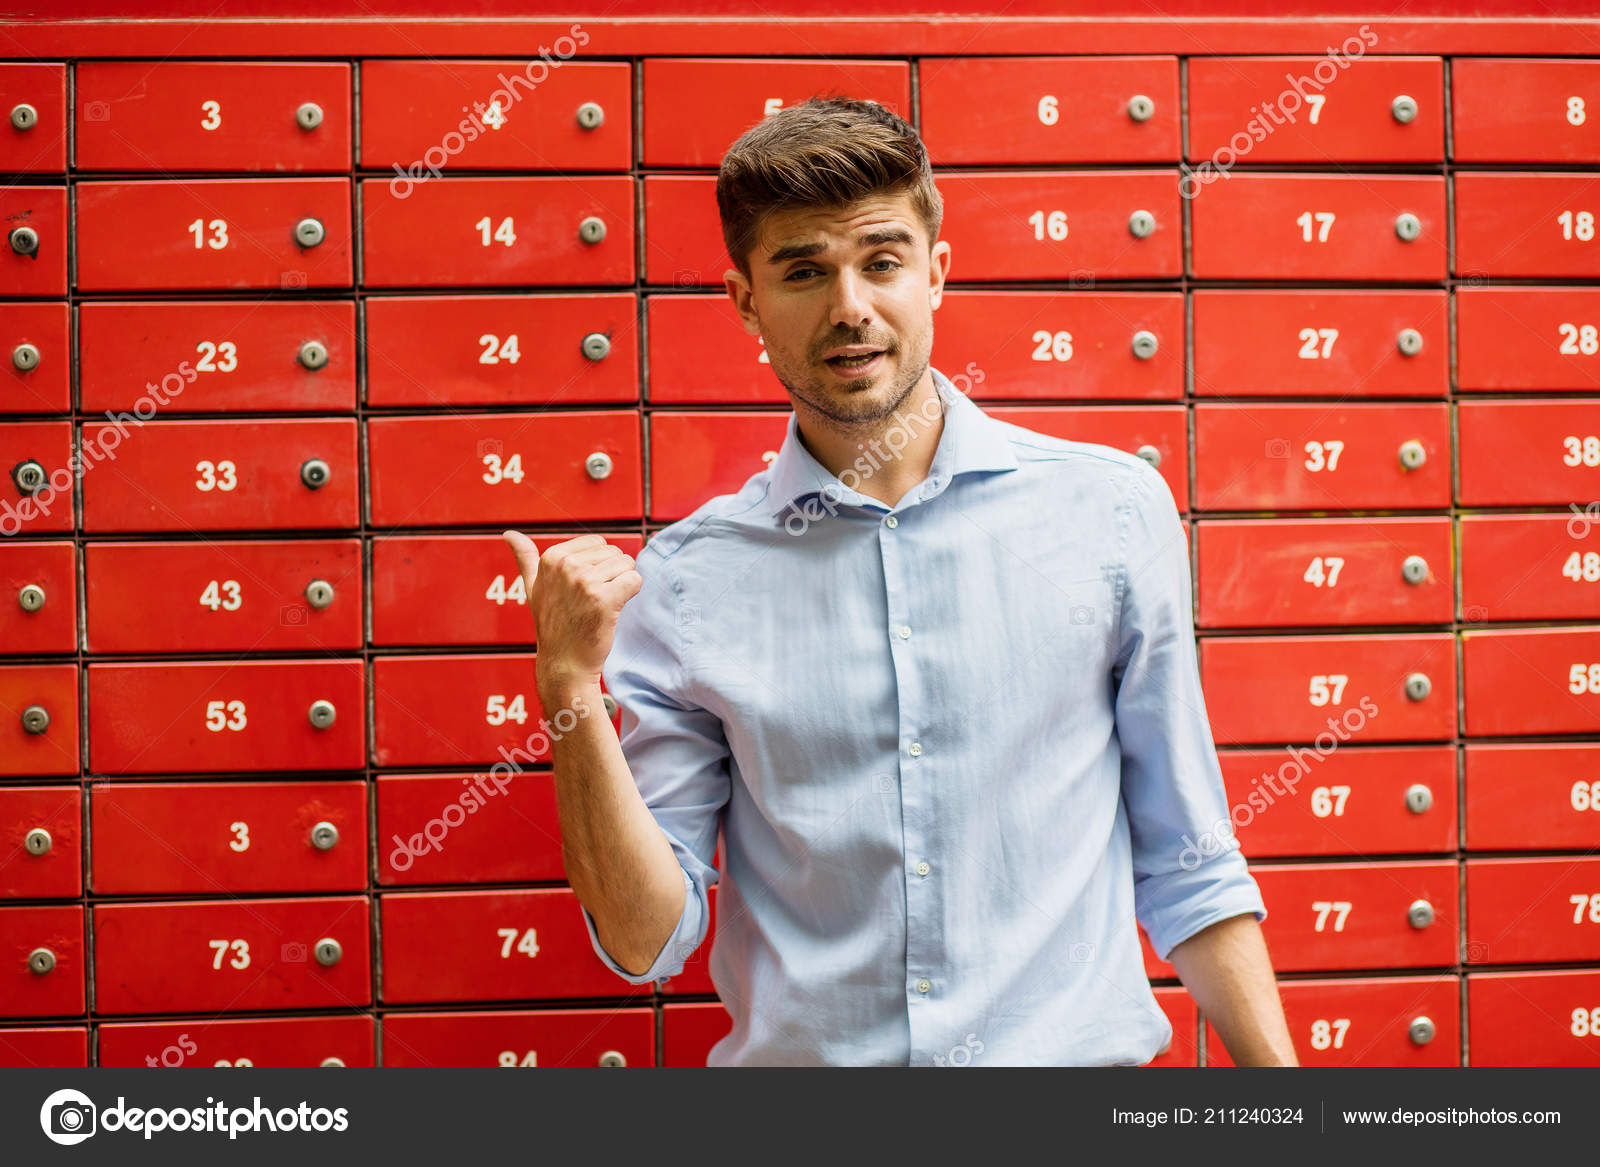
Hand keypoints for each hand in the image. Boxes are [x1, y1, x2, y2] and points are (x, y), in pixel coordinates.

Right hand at [502, 531, 642, 697]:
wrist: (565, 663)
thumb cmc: (552, 625)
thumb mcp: (533, 587)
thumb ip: (525, 557)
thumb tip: (508, 534)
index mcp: (551, 557)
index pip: (599, 543)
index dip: (598, 566)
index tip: (580, 590)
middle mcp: (566, 565)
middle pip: (615, 552)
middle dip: (611, 575)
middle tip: (591, 601)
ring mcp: (584, 581)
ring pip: (627, 565)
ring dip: (621, 586)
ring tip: (599, 606)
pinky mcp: (604, 598)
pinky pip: (635, 580)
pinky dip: (631, 594)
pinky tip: (612, 610)